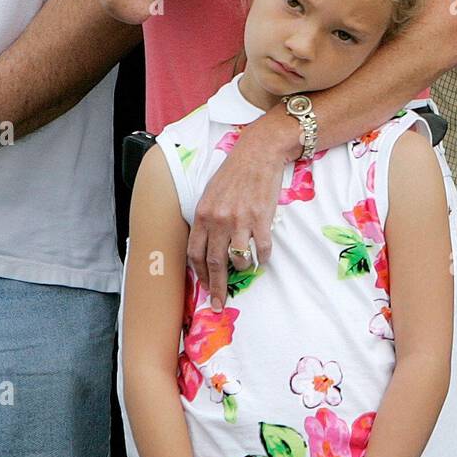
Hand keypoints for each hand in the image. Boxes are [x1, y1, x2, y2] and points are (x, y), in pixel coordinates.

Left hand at [188, 107, 294, 309]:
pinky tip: (262, 258)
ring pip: (238, 259)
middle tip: (218, 303)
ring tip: (245, 267)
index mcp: (203, 213)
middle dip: (216, 287)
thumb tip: (207, 245)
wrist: (259, 152)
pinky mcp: (261, 219)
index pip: (195, 253)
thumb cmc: (234, 172)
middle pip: (214, 263)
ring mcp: (240, 220)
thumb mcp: (211, 193)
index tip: (204, 287)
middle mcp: (219, 219)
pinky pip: (261, 249)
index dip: (199, 274)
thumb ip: (207, 218)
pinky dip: (262, 259)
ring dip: (241, 268)